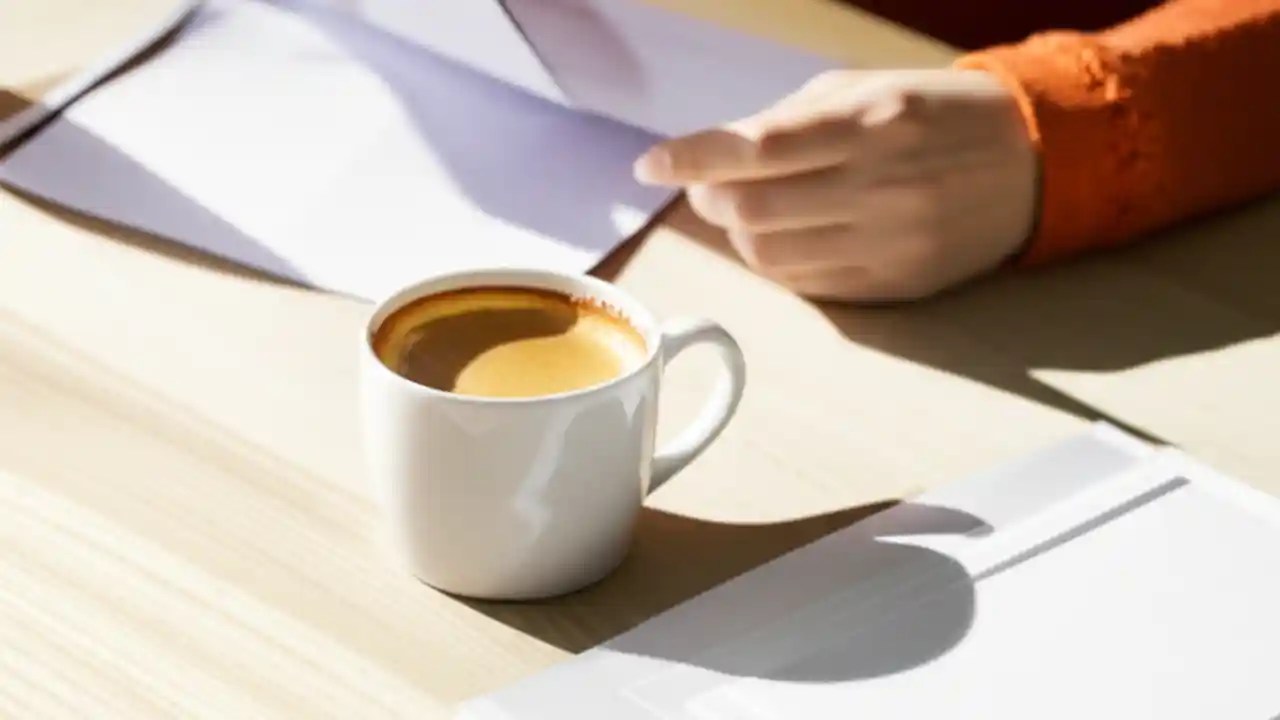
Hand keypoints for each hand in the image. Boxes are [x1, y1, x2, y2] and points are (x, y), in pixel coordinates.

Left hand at [634, 70, 1036, 301]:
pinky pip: (806, 285)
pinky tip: (784, 237)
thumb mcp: (865, 89)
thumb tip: (713, 154)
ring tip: (745, 210)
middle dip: (708, 199)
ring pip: (770, 256)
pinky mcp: (894, 286)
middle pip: (752, 212)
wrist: (1034, 165)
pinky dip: (776, 263)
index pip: (757, 149)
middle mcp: (881, 187)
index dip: (692, 158)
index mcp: (872, 123)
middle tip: (706, 187)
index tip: (650, 164)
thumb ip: (787, 120)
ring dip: (737, 235)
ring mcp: (889, 244)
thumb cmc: (936, 113)